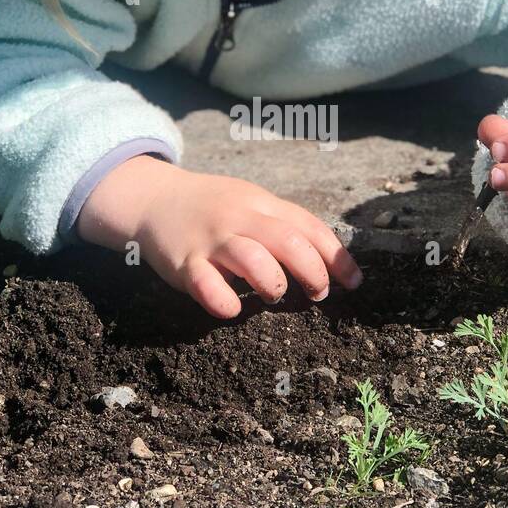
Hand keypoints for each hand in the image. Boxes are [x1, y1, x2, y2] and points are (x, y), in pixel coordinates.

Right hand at [76, 156, 362, 317]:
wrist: (154, 198)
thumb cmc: (213, 209)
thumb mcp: (250, 205)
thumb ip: (283, 226)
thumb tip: (328, 261)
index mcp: (261, 204)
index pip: (309, 226)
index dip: (336, 256)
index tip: (354, 282)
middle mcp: (239, 218)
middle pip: (287, 242)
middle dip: (312, 271)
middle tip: (318, 293)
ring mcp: (211, 241)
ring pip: (252, 258)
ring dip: (273, 282)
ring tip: (274, 295)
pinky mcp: (184, 263)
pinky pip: (207, 285)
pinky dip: (224, 301)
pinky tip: (232, 309)